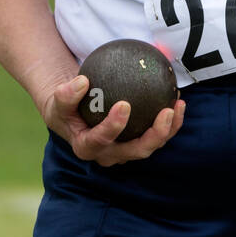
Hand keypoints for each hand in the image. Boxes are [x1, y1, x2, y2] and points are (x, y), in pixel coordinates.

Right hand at [40, 74, 185, 166]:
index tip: (124, 104)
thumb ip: (66, 94)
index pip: (101, 140)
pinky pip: (158, 134)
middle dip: (154, 136)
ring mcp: (126, 151)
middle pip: (136, 151)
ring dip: (169, 128)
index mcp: (87, 147)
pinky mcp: (138, 143)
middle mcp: (109, 155)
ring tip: (177, 104)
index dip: (113, 127)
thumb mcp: (57, 101)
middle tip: (166, 112)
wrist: (74, 116)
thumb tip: (83, 81)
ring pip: (152, 145)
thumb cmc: (66, 107)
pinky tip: (178, 99)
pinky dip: (171, 121)